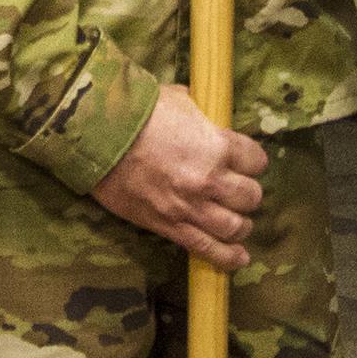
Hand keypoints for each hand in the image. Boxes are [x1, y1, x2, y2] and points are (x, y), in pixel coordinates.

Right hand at [91, 83, 266, 268]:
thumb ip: (198, 113)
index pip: (256, 161)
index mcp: (217, 145)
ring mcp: (191, 207)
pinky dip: (228, 257)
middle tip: (237, 189)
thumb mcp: (177, 100)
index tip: (246, 162)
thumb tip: (201, 113)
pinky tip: (239, 257)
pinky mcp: (171, 227)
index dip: (253, 161)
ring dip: (240, 224)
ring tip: (235, 220)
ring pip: (235, 226)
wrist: (99, 139)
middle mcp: (211, 180)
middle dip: (247, 193)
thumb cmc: (138, 113)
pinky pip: (207, 249)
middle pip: (251, 197)